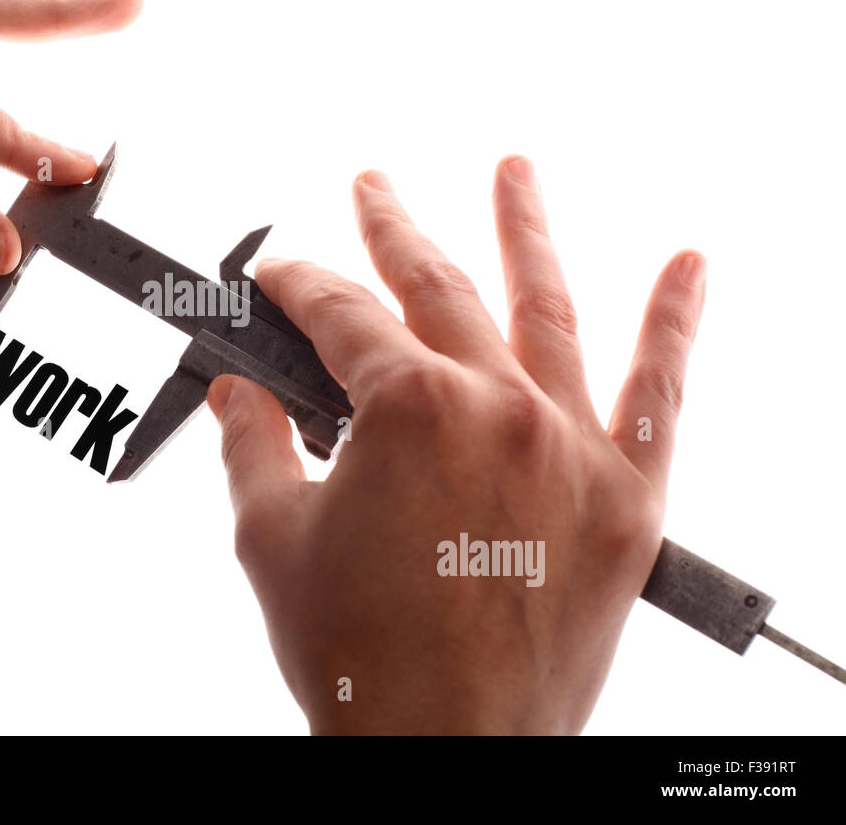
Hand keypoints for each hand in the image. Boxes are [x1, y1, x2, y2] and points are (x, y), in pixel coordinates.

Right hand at [207, 158, 705, 733]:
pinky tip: (687, 266)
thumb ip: (253, 448)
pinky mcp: (627, 499)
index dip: (300, 286)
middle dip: (392, 230)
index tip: (279, 279)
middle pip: (436, 289)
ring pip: (547, 308)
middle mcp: (499, 407)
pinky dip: (675, 324)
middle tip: (372, 189)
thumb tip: (236, 395)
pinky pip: (659, 394)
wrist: (447, 752)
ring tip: (515, 170)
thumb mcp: (274, 541)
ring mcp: (572, 446)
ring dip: (525, 230)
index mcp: (408, 410)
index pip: (342, 315)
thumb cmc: (363, 661)